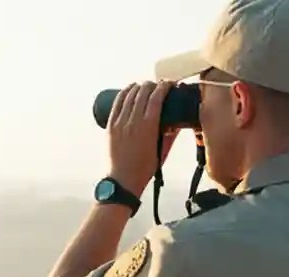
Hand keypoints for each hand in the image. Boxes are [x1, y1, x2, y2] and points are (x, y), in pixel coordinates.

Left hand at [106, 81, 181, 195]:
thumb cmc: (144, 169)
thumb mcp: (162, 152)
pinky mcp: (110, 126)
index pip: (156, 98)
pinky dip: (124, 93)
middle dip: (152, 85)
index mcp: (148, 127)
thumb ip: (170, 135)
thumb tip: (179, 122)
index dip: (164, 87)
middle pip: (142, 93)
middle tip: (158, 85)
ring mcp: (119, 123)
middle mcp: (133, 122)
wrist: (122, 181)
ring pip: (129, 95)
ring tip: (145, 85)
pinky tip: (129, 88)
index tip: (169, 84)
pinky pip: (117, 103)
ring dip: (139, 86)